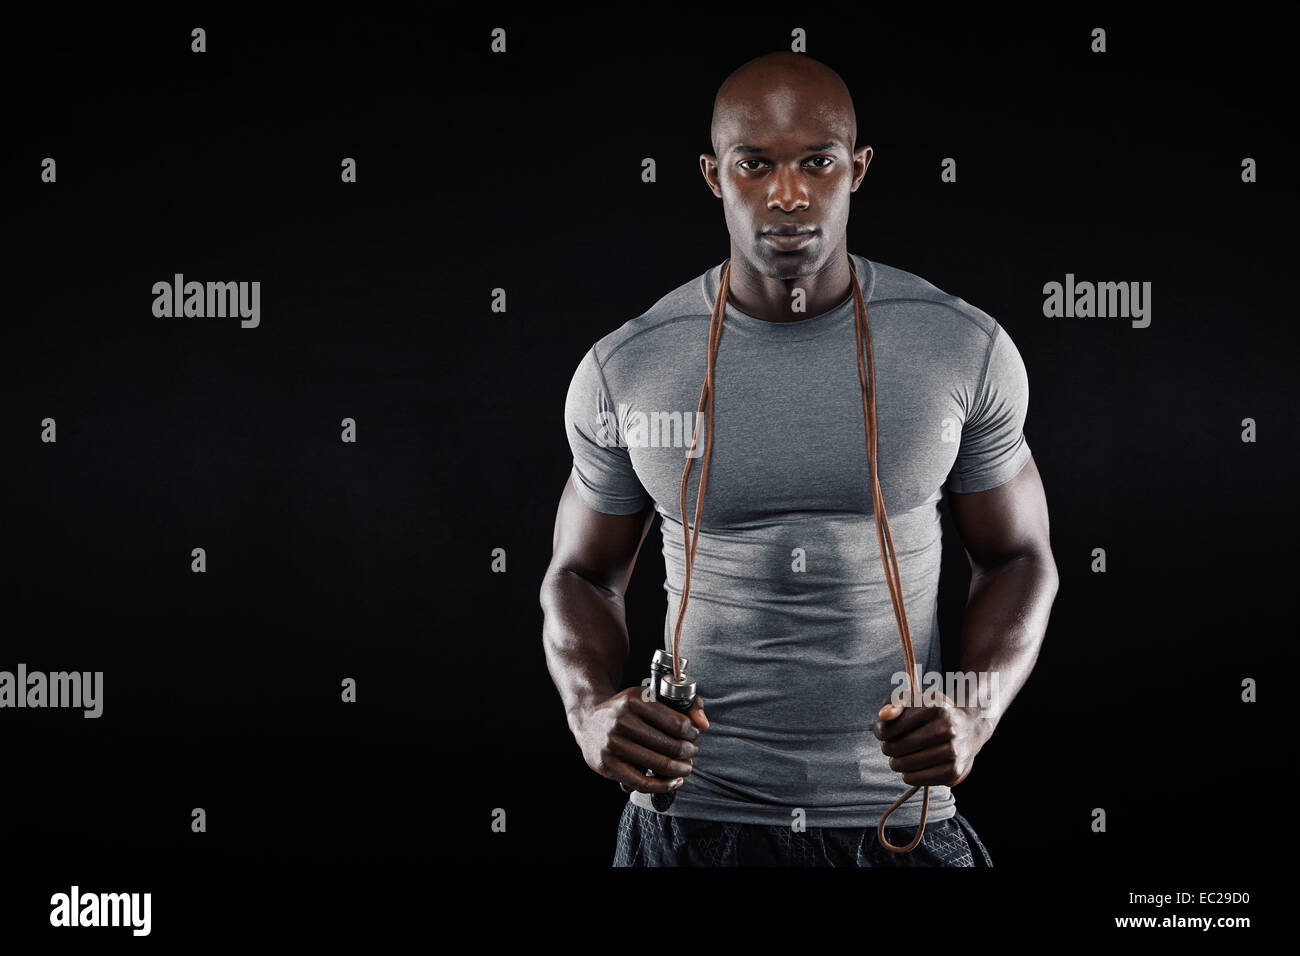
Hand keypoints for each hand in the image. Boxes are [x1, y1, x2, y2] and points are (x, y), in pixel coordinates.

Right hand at [573, 688, 708, 792]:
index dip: (691, 733)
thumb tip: (704, 723)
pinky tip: (675, 781)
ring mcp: (612, 744)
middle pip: (669, 745)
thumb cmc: (625, 709)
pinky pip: (642, 782)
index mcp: (634, 700)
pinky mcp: (607, 765)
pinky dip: (663, 785)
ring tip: (686, 767)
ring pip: (658, 764)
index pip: (676, 723)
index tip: (694, 735)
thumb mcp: (649, 696)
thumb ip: (683, 704)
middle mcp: (621, 720)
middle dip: (688, 752)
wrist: (588, 719)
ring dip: (680, 769)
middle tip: (692, 752)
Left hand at [872, 691, 989, 786]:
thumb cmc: (935, 713)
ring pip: (904, 766)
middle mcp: (947, 729)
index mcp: (935, 708)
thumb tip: (883, 715)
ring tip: (901, 756)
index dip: (881, 732)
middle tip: (892, 746)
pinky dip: (908, 775)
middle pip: (896, 748)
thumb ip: (895, 702)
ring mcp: (953, 752)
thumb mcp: (916, 699)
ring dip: (896, 762)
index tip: (882, 732)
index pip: (892, 728)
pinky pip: (916, 779)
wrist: (970, 728)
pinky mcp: (954, 772)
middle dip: (888, 748)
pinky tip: (913, 766)